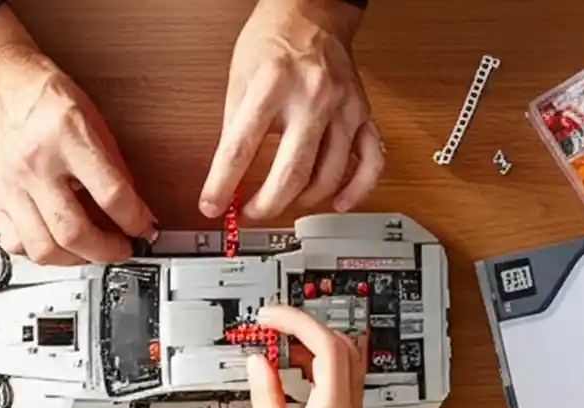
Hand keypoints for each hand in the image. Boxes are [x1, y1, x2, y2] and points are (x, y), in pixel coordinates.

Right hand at [0, 7, 156, 264]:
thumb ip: (113, 165)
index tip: (145, 229)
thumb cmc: (42, 95)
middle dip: (107, 251)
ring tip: (90, 252)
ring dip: (75, 260)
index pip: (110, 194)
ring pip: (43, 248)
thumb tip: (135, 207)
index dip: (136, 220)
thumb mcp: (91, 117)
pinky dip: (41, 253)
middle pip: (74, 232)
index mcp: (65, 135)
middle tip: (122, 248)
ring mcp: (10, 186)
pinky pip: (16, 243)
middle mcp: (35, 164)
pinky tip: (56, 244)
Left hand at [201, 0, 383, 220]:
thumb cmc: (273, 42)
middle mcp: (312, 97)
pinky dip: (356, 190)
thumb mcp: (238, 79)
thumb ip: (234, 130)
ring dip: (302, 201)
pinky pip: (370, 162)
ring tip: (282, 203)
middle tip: (249, 213)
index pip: (241, 148)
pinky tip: (337, 201)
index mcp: (272, 84)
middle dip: (265, 205)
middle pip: (291, 172)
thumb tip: (226, 179)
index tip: (213, 205)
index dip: (222, 185)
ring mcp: (342, 108)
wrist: (311, 13)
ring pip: (328, 175)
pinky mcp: (363, 114)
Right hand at [247, 305, 365, 407]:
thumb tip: (258, 363)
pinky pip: (340, 377)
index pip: (326, 346)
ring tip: (279, 342)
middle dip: (306, 325)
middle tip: (272, 323)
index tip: (270, 317)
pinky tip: (293, 367)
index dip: (297, 322)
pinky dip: (318, 361)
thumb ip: (266, 398)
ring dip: (314, 341)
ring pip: (345, 358)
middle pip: (341, 345)